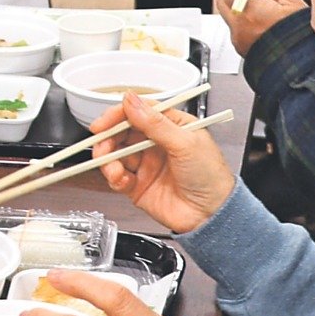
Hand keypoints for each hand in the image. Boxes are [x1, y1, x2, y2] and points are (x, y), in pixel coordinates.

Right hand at [88, 92, 235, 234]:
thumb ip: (155, 123)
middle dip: (108, 138)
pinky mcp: (139, 185)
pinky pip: (118, 177)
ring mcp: (146, 164)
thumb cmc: (211, 177)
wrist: (212, 215)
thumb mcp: (185, 143)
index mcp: (170, 126)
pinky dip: (114, 177)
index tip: (103, 123)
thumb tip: (132, 101)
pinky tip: (121, 179)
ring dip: (108, 159)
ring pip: (116, 154)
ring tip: (112, 168)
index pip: (138, 112)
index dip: (118, 115)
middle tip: (102, 146)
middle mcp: (156, 143)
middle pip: (122, 132)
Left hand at [217, 0, 305, 57]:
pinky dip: (241, 20)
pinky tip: (259, 19)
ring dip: (236, 4)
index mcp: (249, 11)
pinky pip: (234, 28)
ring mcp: (238, 39)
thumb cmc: (300, 33)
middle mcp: (239, 26)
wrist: (303, 61)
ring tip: (258, 3)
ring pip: (228, 14)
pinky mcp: (241, 48)